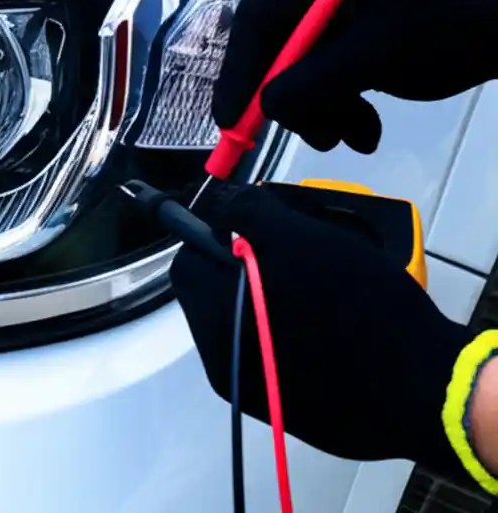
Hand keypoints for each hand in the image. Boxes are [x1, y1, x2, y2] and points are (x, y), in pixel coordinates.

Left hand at [169, 182, 470, 471]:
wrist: (425, 388)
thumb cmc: (357, 308)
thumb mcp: (301, 240)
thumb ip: (250, 215)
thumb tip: (225, 205)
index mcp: (214, 323)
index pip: (188, 264)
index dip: (214, 235)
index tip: (249, 225)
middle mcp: (224, 364)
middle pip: (216, 296)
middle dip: (243, 266)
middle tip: (290, 251)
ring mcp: (257, 391)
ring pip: (248, 325)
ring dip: (272, 297)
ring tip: (317, 285)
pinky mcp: (292, 408)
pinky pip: (279, 355)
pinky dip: (295, 332)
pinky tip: (332, 322)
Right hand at [212, 0, 497, 152]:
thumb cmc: (450, 28)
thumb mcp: (379, 54)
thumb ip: (316, 80)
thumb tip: (265, 106)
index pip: (258, 19)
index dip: (239, 70)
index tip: (232, 118)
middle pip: (274, 52)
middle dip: (290, 101)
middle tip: (312, 136)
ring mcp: (336, 20)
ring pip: (298, 76)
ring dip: (320, 114)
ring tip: (355, 135)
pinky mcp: (351, 46)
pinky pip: (325, 85)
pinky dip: (340, 113)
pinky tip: (366, 131)